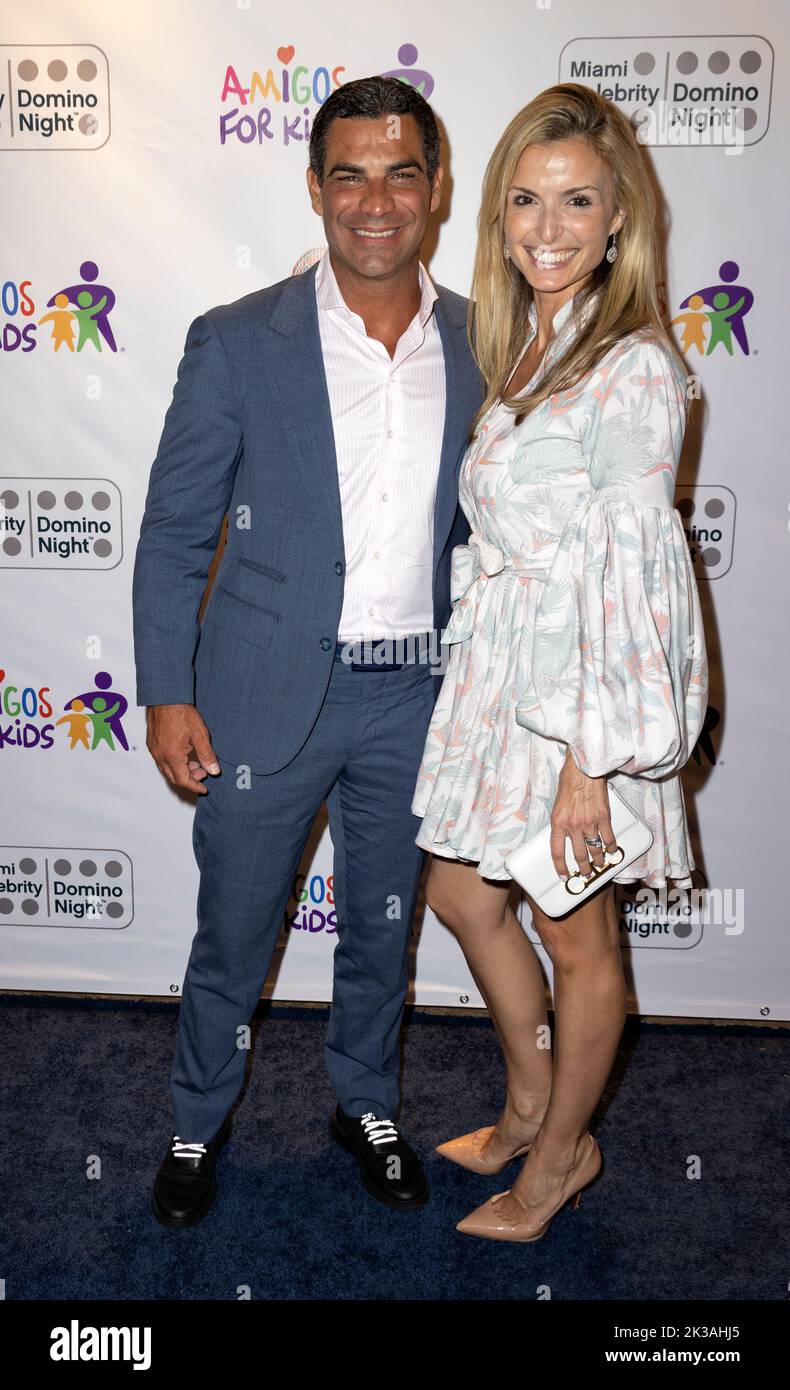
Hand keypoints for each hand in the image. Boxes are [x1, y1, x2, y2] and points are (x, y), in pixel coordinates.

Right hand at [145, 703, 219, 794]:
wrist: (165, 697)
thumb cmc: (182, 713)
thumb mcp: (200, 735)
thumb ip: (207, 755)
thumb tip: (213, 771)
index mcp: (172, 755)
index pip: (183, 780)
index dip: (195, 786)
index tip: (204, 789)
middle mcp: (159, 755)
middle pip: (174, 777)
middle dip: (189, 778)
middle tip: (203, 771)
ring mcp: (153, 750)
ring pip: (167, 770)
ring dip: (181, 770)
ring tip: (195, 762)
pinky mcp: (151, 744)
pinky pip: (161, 761)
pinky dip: (173, 763)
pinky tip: (184, 754)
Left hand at [549, 746, 617, 877]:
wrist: (583, 768)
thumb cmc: (569, 781)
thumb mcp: (558, 804)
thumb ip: (562, 821)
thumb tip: (566, 834)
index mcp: (558, 822)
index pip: (557, 851)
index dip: (560, 866)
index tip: (564, 875)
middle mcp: (573, 826)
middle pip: (579, 855)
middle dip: (583, 868)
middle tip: (586, 873)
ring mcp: (589, 822)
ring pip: (595, 849)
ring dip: (598, 860)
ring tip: (600, 864)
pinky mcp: (603, 817)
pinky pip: (608, 837)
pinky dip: (611, 846)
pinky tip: (612, 851)